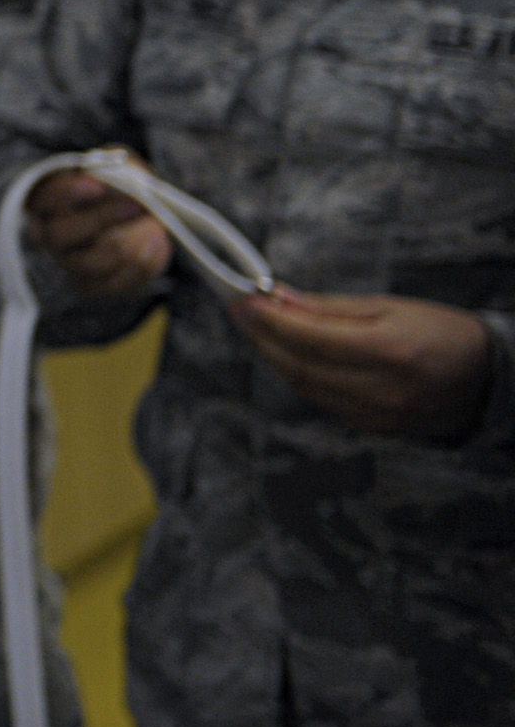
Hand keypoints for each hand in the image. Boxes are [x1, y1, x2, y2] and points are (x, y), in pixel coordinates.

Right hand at [24, 166, 170, 298]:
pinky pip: (112, 285)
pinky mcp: (91, 285)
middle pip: (60, 234)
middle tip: (138, 204)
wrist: (136, 218)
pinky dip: (142, 267)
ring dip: (128, 246)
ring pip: (88, 264)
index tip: (97, 185)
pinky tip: (159, 244)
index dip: (65, 192)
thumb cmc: (120, 185)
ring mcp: (67, 262)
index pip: (42, 197)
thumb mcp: (121, 164)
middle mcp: (48, 233)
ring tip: (156, 227)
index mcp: (46, 199)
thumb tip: (132, 176)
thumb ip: (123, 165)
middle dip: (102, 219)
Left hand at [231, 287, 496, 443]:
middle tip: (240, 311)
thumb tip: (277, 298)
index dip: (268, 319)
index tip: (242, 299)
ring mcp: (376, 415)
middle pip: (299, 365)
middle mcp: (380, 390)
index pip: (308, 338)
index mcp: (388, 352)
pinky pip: (320, 401)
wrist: (486, 380)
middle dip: (262, 336)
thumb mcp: (389, 307)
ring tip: (258, 328)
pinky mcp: (373, 428)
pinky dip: (297, 376)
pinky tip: (286, 355)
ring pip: (304, 386)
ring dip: (274, 356)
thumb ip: (330, 308)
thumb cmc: (440, 333)